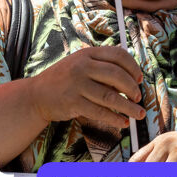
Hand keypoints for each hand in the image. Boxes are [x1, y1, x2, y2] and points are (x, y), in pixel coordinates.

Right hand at [28, 46, 144, 129]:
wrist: (35, 95)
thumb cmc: (64, 80)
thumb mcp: (81, 64)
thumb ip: (103, 67)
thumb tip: (133, 80)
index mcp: (87, 54)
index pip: (118, 55)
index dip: (133, 67)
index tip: (140, 79)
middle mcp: (82, 66)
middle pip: (117, 75)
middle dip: (133, 88)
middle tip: (138, 97)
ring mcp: (76, 85)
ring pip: (110, 96)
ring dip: (128, 107)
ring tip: (139, 113)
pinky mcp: (72, 103)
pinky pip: (99, 112)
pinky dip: (114, 118)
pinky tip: (123, 122)